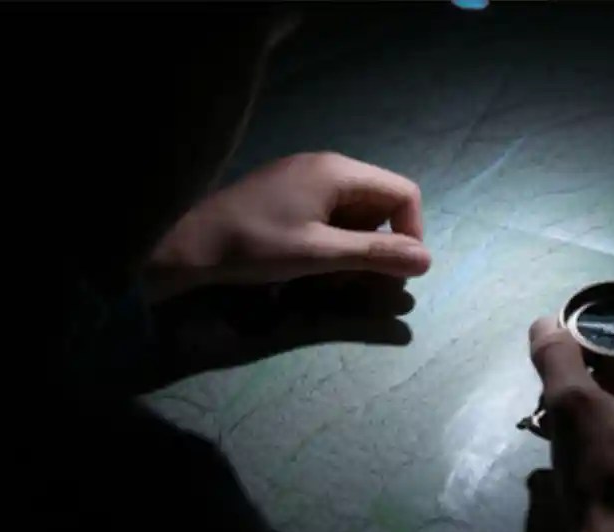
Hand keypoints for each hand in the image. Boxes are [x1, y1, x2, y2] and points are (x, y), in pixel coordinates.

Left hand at [143, 152, 429, 301]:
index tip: (396, 272)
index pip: (403, 193)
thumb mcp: (319, 255)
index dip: (410, 234)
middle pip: (379, 204)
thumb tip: (426, 260)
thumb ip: (374, 255)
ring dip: (352, 249)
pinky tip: (309, 267)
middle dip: (377, 246)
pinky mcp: (287, 193)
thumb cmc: (254, 246)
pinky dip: (330, 242)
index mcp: (338, 171)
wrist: (187, 244)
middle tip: (355, 282)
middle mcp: (325, 165)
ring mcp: (304, 177)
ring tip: (328, 279)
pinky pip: (328, 215)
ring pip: (354, 213)